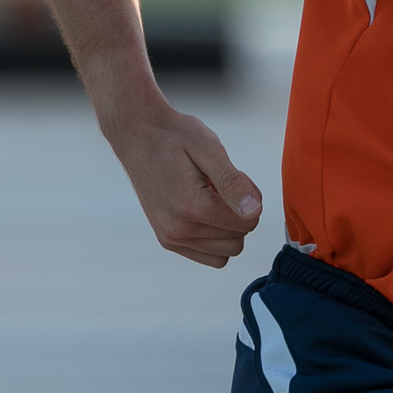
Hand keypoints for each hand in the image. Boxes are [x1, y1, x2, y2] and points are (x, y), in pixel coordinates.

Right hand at [104, 101, 262, 267]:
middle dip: (241, 211)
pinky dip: (217, 238)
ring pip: (228, 249)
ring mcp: (171, 238)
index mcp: (192, 207)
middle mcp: (179, 230)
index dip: (250, 195)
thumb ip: (232, 182)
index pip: (248, 220)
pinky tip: (206, 211)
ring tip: (212, 196)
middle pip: (240, 236)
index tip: (233, 176)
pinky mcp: (168, 241)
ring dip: (229, 225)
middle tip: (221, 184)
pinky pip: (211, 256)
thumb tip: (254, 211)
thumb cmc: (175, 137)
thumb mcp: (208, 148)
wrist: (138, 136)